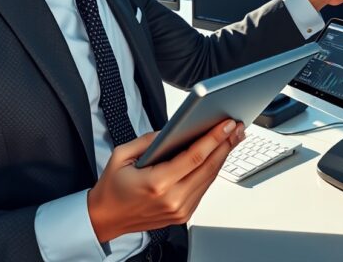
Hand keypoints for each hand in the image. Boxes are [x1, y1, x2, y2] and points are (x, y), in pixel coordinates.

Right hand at [87, 119, 245, 241]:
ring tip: (232, 138)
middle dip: (225, 145)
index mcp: (157, 183)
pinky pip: (203, 189)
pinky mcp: (183, 215)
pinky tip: (217, 156)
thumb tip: (172, 130)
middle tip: (237, 127)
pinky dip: (211, 170)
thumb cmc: (112, 188)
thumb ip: (148, 140)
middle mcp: (172, 200)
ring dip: (222, 157)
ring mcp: (180, 210)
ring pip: (209, 179)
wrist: (106, 218)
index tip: (226, 124)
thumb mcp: (121, 156)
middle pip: (208, 168)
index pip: (194, 157)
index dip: (214, 139)